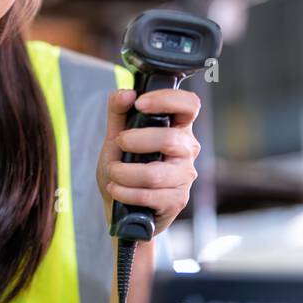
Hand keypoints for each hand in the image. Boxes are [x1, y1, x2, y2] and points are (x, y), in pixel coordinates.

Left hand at [97, 87, 201, 233]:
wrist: (121, 209)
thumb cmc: (124, 169)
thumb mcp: (116, 138)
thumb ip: (118, 112)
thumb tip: (126, 93)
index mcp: (177, 129)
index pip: (190, 105)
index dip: (168, 99)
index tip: (140, 103)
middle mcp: (186, 151)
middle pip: (169, 139)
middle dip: (135, 141)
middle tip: (119, 144)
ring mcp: (184, 177)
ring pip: (154, 173)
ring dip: (124, 173)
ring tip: (112, 173)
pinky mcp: (177, 201)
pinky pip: (149, 196)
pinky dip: (125, 192)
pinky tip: (116, 189)